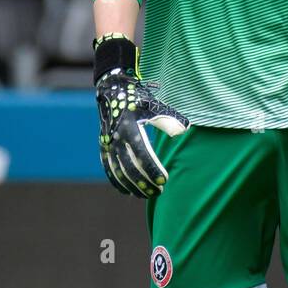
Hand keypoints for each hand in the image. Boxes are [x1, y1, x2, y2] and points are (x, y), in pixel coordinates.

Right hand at [93, 34, 188, 197]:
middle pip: (130, 168)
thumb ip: (169, 118)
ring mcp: (107, 145)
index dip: (153, 169)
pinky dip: (118, 183)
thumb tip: (183, 131)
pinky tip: (128, 192)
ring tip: (147, 195)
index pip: (142, 154)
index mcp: (129, 128)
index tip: (165, 180)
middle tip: (158, 192)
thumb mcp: (154, 105)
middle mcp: (116, 138)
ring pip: (118, 172)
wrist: (111, 92)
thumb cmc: (138, 100)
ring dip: (132, 186)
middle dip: (144, 183)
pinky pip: (109, 170)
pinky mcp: (104, 148)